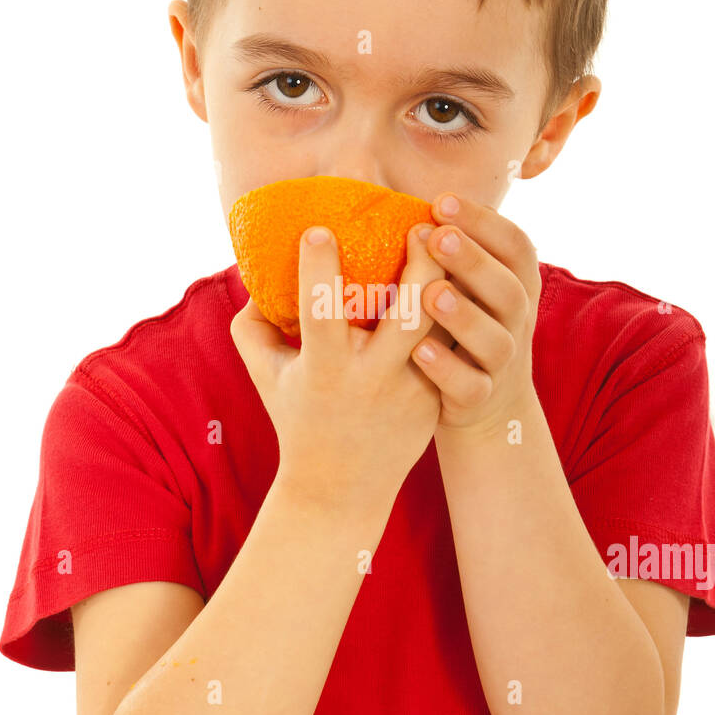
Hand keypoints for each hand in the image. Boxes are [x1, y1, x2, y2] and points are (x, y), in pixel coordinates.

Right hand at [230, 223, 454, 506]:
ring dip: (449, 282)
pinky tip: (462, 280)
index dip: (319, 268)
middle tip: (422, 225)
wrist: (340, 489)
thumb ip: (252, 326)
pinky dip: (459, 312)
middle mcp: (372, 377)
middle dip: (421, 264)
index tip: (321, 229)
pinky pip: (455, 346)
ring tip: (452, 245)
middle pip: (407, 313)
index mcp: (324, 368)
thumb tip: (257, 277)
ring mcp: (411, 389)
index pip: (320, 310)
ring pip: (442, 327)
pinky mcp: (436, 398)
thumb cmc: (298, 419)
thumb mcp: (265, 375)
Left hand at [409, 192, 541, 438]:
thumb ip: (451, 250)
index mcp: (515, 283)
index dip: (485, 222)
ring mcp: (502, 362)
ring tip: (430, 293)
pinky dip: (448, 369)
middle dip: (475, 261)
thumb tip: (401, 195)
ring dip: (464, 314)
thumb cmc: (462, 327)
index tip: (442, 201)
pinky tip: (419, 351)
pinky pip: (470, 385)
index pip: (514, 245)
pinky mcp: (480, 397)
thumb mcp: (469, 285)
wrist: (486, 405)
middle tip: (438, 237)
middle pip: (508, 289)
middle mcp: (516, 320)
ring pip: (495, 340)